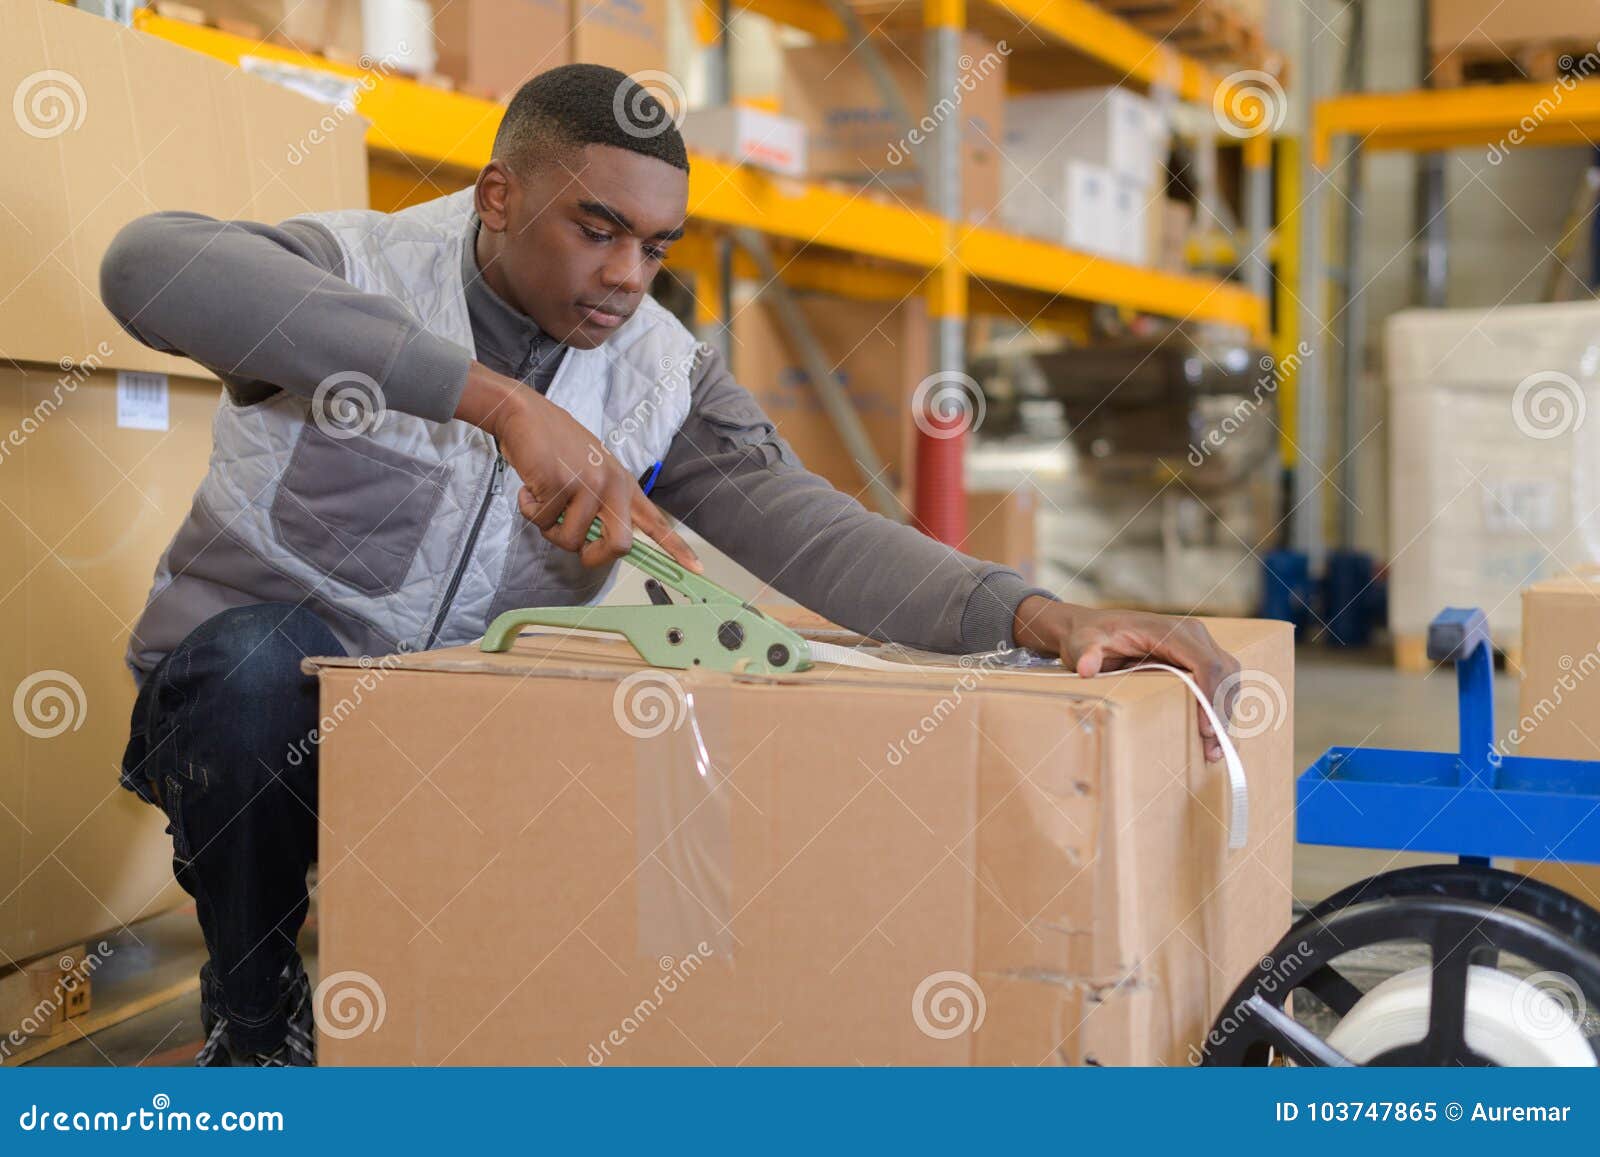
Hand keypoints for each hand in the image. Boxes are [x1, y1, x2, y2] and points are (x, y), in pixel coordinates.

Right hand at [453, 362, 700, 571]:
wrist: (526, 414)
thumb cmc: (554, 446)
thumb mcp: (592, 471)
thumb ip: (602, 505)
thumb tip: (598, 545)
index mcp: (623, 484)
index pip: (655, 521)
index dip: (676, 549)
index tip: (696, 569)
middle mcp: (612, 485)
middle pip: (620, 545)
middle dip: (594, 557)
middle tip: (578, 550)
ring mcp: (588, 484)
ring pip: (569, 540)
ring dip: (548, 527)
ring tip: (543, 497)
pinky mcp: (560, 484)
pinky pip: (541, 521)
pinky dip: (528, 509)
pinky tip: (530, 485)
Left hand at [1011, 596, 1240, 761]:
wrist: (1092, 629)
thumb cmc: (1090, 637)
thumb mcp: (1082, 643)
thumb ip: (1085, 653)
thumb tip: (1086, 668)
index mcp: (1168, 630)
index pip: (1205, 662)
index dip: (1211, 696)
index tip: (1206, 728)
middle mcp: (1190, 634)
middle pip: (1224, 672)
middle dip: (1221, 712)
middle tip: (1212, 750)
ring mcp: (1197, 644)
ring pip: (1228, 678)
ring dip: (1225, 713)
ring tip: (1214, 750)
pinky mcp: (1196, 657)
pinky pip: (1220, 681)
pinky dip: (1220, 706)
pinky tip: (1212, 734)